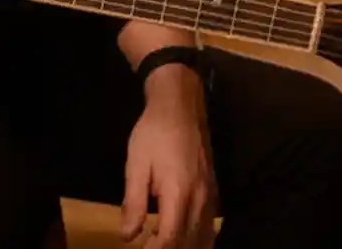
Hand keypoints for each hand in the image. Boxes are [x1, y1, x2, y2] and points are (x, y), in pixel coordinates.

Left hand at [121, 65, 217, 248]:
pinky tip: (185, 240)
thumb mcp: (136, 165)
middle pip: (189, 242)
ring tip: (162, 245)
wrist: (181, 107)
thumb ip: (132, 202)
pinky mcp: (214, 191)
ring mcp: (211, 196)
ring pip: (203, 237)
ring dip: (185, 247)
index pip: (171, 238)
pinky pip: (209, 225)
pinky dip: (198, 239)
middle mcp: (200, 199)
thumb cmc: (154, 133)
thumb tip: (126, 235)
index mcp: (179, 193)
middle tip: (149, 248)